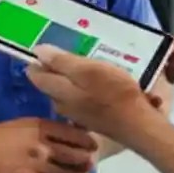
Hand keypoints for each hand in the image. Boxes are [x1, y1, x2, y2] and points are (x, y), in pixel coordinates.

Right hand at [0, 116, 99, 172]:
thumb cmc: (9, 132)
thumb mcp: (30, 122)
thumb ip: (51, 128)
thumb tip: (74, 132)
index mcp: (42, 128)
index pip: (74, 135)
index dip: (87, 142)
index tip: (93, 145)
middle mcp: (42, 146)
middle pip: (74, 156)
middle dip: (86, 161)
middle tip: (91, 162)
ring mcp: (37, 165)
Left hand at [26, 46, 163, 145]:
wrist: (138, 124)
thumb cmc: (114, 92)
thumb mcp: (88, 70)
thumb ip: (62, 62)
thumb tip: (38, 51)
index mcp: (57, 91)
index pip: (35, 75)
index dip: (37, 60)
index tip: (45, 47)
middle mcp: (61, 104)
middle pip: (50, 83)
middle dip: (54, 68)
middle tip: (67, 52)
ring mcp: (76, 113)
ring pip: (65, 91)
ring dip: (70, 77)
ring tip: (84, 64)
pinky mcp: (90, 118)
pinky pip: (79, 98)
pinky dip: (83, 87)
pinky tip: (96, 82)